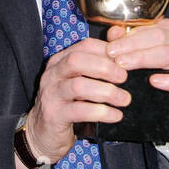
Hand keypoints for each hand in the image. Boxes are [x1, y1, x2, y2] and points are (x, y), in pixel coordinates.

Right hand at [18, 37, 129, 168]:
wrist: (43, 134)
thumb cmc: (67, 103)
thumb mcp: (80, 80)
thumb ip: (97, 61)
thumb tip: (118, 35)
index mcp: (60, 61)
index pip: (84, 46)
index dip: (107, 51)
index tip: (126, 60)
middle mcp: (53, 74)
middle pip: (77, 61)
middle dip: (105, 67)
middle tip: (124, 78)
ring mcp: (51, 94)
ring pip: (78, 86)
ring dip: (106, 91)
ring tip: (125, 99)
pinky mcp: (53, 115)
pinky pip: (79, 111)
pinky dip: (101, 112)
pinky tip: (116, 115)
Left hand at [104, 17, 168, 143]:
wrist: (163, 94)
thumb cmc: (146, 65)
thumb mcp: (133, 49)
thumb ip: (123, 39)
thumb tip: (114, 33)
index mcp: (168, 29)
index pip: (150, 28)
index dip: (129, 37)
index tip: (110, 48)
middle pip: (160, 37)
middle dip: (134, 46)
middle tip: (115, 57)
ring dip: (144, 59)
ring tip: (124, 66)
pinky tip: (153, 81)